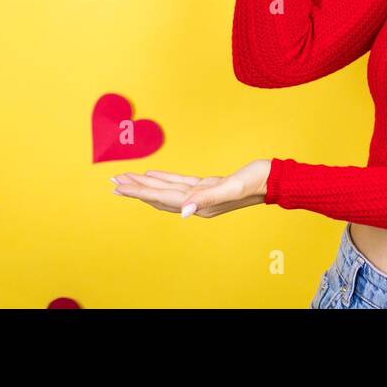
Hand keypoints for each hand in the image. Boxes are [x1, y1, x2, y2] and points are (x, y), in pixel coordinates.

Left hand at [110, 159, 272, 218]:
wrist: (274, 179)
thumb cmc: (256, 182)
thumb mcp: (232, 187)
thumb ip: (208, 198)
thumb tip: (185, 212)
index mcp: (199, 205)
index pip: (162, 197)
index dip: (139, 192)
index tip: (119, 186)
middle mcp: (196, 203)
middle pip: (159, 196)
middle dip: (135, 189)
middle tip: (113, 182)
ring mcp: (201, 195)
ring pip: (166, 190)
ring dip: (145, 185)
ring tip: (126, 180)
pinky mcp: (207, 185)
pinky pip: (179, 183)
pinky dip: (164, 178)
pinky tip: (152, 174)